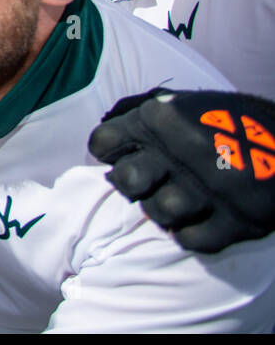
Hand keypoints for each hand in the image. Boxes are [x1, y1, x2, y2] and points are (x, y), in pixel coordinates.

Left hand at [89, 88, 274, 252]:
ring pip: (158, 213)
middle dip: (132, 184)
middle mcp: (187, 150)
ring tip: (179, 199)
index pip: (103, 142)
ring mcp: (215, 188)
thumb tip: (104, 137)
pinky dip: (191, 232)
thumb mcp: (180, 104)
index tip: (124, 155)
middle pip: (127, 181)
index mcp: (164, 117)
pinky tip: (200, 217)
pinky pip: (191, 240)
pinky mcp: (240, 219)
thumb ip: (139, 116)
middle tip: (149, 182)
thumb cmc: (223, 120)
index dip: (110, 152)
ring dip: (162, 209)